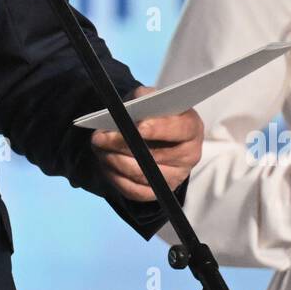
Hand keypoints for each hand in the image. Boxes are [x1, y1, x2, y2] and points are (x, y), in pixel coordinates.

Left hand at [89, 87, 202, 201]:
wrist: (155, 135)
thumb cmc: (154, 113)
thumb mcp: (152, 98)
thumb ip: (145, 97)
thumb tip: (135, 103)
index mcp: (191, 128)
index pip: (180, 130)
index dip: (159, 129)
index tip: (138, 126)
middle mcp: (189, 155)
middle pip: (155, 156)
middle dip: (123, 145)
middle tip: (99, 138)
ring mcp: (176, 176)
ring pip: (142, 174)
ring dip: (115, 161)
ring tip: (98, 149)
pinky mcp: (160, 192)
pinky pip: (135, 191)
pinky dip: (116, 178)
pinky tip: (105, 164)